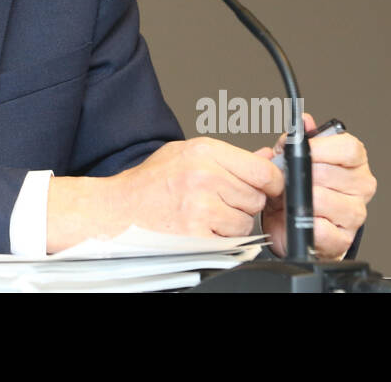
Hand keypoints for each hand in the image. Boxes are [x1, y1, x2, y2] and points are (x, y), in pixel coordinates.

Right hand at [111, 137, 285, 238]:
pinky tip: (201, 228)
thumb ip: (228, 157)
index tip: (269, 186)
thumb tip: (264, 157)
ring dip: (233, 222)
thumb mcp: (186, 154)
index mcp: (204, 151)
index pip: (261, 169)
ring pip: (246, 220)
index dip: (271, 181)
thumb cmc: (149, 183)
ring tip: (206, 214)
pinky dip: (221, 239)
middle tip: (219, 200)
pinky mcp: (197, 234)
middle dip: (244, 202)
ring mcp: (201, 206)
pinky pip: (231, 240)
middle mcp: (204, 175)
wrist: (119, 210)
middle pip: (256, 196)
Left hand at [254, 113, 376, 259]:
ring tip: (291, 199)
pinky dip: (306, 223)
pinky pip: (323, 230)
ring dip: (300, 199)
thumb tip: (305, 121)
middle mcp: (361, 187)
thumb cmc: (296, 188)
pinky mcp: (343, 240)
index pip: (349, 148)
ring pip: (324, 200)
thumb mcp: (292, 158)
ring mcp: (355, 214)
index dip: (320, 148)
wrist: (290, 225)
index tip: (300, 151)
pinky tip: (300, 219)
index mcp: (354, 162)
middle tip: (287, 178)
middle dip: (301, 175)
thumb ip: (297, 138)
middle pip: (331, 173)